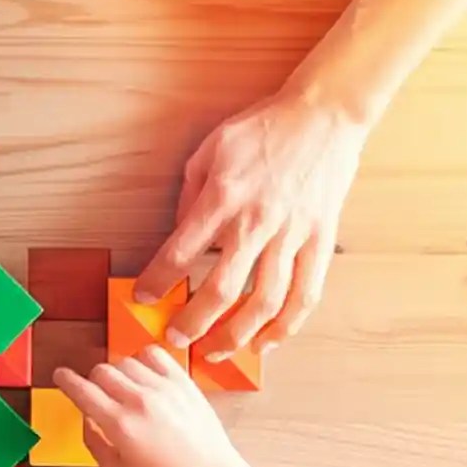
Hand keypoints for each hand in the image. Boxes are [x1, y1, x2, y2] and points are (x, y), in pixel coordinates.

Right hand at [54, 346, 249, 466]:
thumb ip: (93, 441)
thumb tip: (86, 416)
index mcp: (120, 425)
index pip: (82, 390)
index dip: (66, 380)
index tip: (61, 375)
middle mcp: (140, 401)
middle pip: (101, 371)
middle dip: (92, 381)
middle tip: (98, 394)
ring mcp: (163, 388)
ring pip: (125, 361)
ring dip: (118, 372)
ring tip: (125, 390)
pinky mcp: (183, 382)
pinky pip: (154, 354)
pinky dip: (143, 360)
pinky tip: (144, 377)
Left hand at [135, 91, 366, 358]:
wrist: (323, 116)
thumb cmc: (263, 130)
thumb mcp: (210, 150)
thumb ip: (191, 197)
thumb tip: (181, 236)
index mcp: (223, 197)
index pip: (181, 252)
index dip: (157, 281)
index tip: (143, 297)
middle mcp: (257, 222)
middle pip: (221, 290)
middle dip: (192, 322)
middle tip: (175, 337)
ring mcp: (292, 236)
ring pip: (263, 302)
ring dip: (236, 336)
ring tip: (214, 350)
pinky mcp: (319, 242)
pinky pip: (304, 295)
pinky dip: (285, 327)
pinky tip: (265, 343)